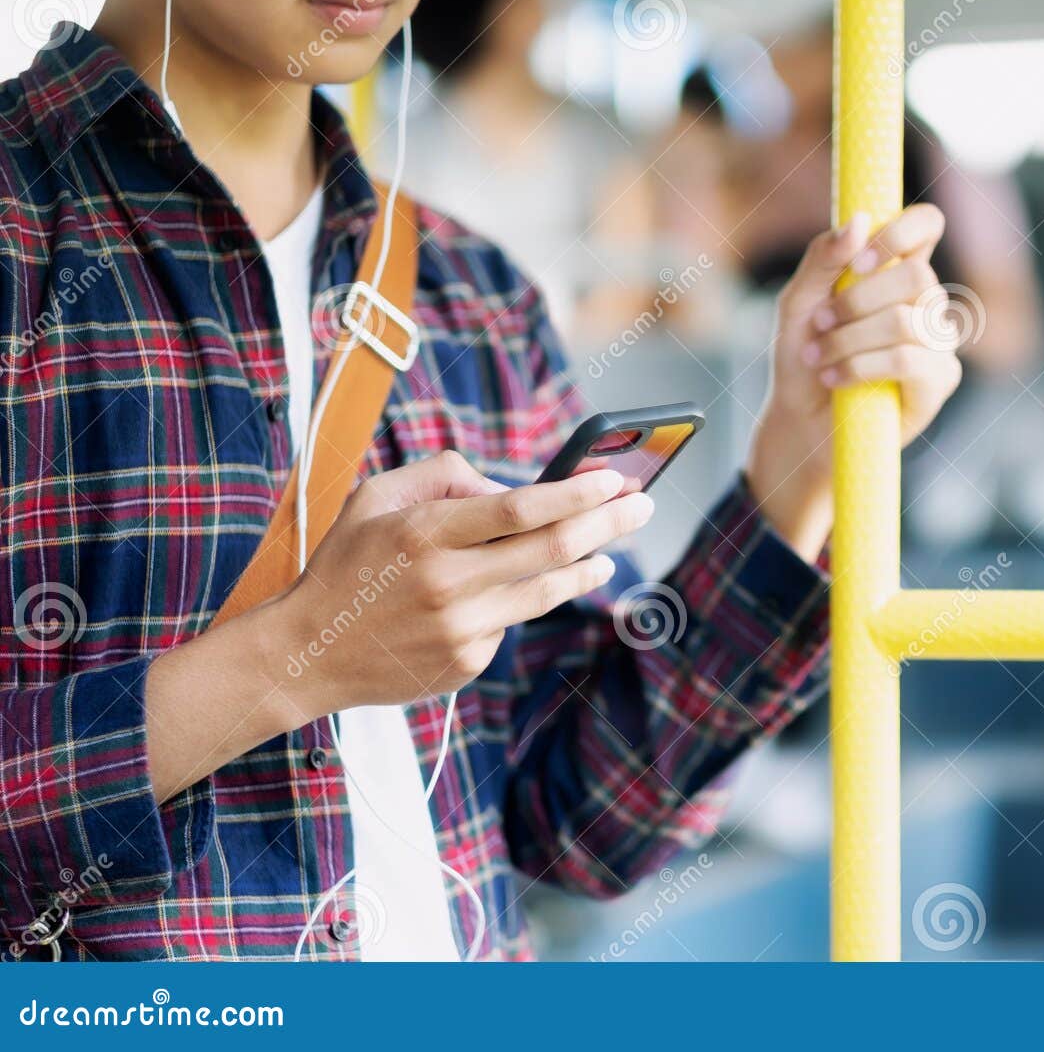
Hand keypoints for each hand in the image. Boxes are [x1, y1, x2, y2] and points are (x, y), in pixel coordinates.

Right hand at [279, 451, 651, 714]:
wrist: (306, 654)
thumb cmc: (345, 565)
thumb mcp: (376, 498)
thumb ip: (444, 476)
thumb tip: (510, 487)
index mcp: (425, 534)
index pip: (522, 508)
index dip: (578, 491)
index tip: (615, 478)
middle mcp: (449, 584)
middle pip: (554, 548)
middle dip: (609, 523)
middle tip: (643, 506)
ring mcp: (463, 630)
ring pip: (548, 591)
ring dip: (590, 566)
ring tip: (609, 553)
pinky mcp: (468, 663)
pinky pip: (510, 621)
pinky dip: (517, 600)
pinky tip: (500, 594)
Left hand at [747, 205, 962, 557]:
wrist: (800, 420)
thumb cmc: (804, 356)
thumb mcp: (798, 302)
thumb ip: (823, 258)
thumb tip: (859, 220)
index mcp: (896, 271)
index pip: (927, 225)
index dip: (902, 230)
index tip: (859, 259)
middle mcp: (924, 301)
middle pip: (917, 274)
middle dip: (858, 298)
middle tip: (821, 321)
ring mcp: (937, 341)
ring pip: (906, 320)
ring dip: (850, 338)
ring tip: (819, 357)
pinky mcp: (939, 381)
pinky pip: (909, 360)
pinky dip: (862, 367)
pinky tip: (835, 379)